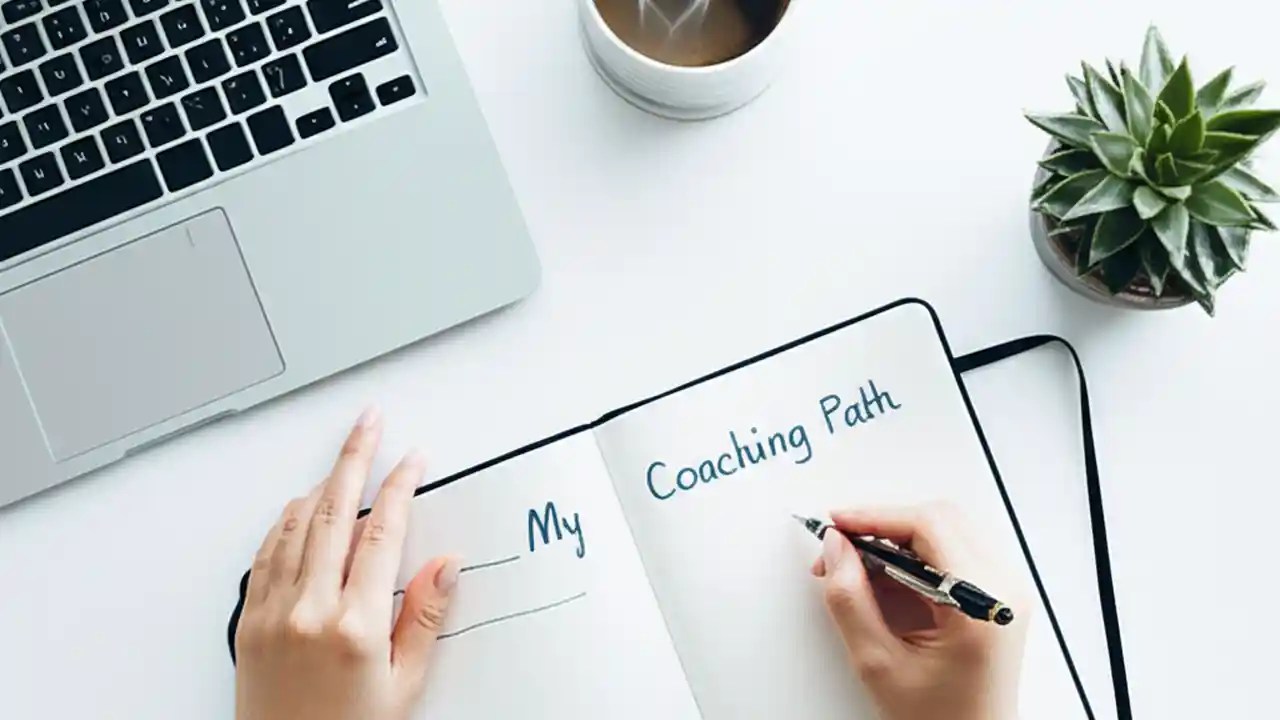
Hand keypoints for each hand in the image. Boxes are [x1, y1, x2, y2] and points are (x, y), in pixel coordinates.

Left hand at [235, 408, 458, 719]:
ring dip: (321, 485)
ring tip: (341, 461)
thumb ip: (424, 617)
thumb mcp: (405, 684)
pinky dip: (286, 522)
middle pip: (335, 511)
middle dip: (355, 457)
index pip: (383, 533)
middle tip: (368, 423)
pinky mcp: (251, 620)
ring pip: (296, 525)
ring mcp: (274, 612)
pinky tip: (300, 509)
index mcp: (356, 625)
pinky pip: (267, 553)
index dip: (400, 487)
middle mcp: (310, 610)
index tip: (413, 462)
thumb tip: (445, 565)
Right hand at [812, 505, 1026, 719]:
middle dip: (883, 526)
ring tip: (858, 567)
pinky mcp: (995, 596)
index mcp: (983, 603)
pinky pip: (953, 552)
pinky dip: (913, 556)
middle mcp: (1003, 590)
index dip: (875, 517)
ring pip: (946, 530)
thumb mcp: (879, 664)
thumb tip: (835, 550)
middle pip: (939, 519)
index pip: (929, 525)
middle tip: (841, 547)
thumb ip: (851, 600)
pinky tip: (884, 579)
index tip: (837, 525)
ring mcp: (1004, 591)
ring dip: (896, 539)